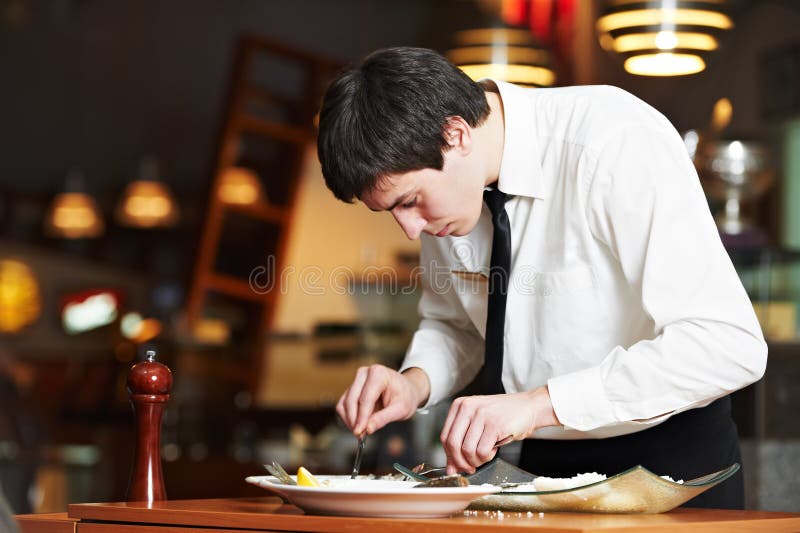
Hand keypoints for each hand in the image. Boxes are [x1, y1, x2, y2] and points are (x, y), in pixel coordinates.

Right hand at [336, 365, 429, 436]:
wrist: (407, 390)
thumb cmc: (406, 396)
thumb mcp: (401, 409)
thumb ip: (383, 419)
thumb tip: (368, 429)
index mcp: (379, 373)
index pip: (365, 399)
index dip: (361, 417)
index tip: (359, 432)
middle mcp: (364, 373)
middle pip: (351, 400)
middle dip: (355, 420)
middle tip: (361, 435)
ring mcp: (357, 380)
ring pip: (344, 403)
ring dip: (350, 420)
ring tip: (362, 431)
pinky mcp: (352, 388)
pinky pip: (343, 405)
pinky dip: (348, 417)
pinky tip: (358, 425)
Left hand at [440, 386, 559, 473]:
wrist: (529, 407)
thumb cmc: (503, 416)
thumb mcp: (477, 424)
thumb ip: (462, 442)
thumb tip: (451, 468)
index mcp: (460, 405)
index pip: (445, 436)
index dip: (450, 456)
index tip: (457, 466)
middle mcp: (468, 407)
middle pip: (453, 444)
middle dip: (461, 462)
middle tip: (470, 468)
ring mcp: (481, 415)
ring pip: (467, 450)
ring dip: (476, 460)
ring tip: (486, 454)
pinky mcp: (494, 424)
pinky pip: (482, 451)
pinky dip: (487, 457)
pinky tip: (494, 449)